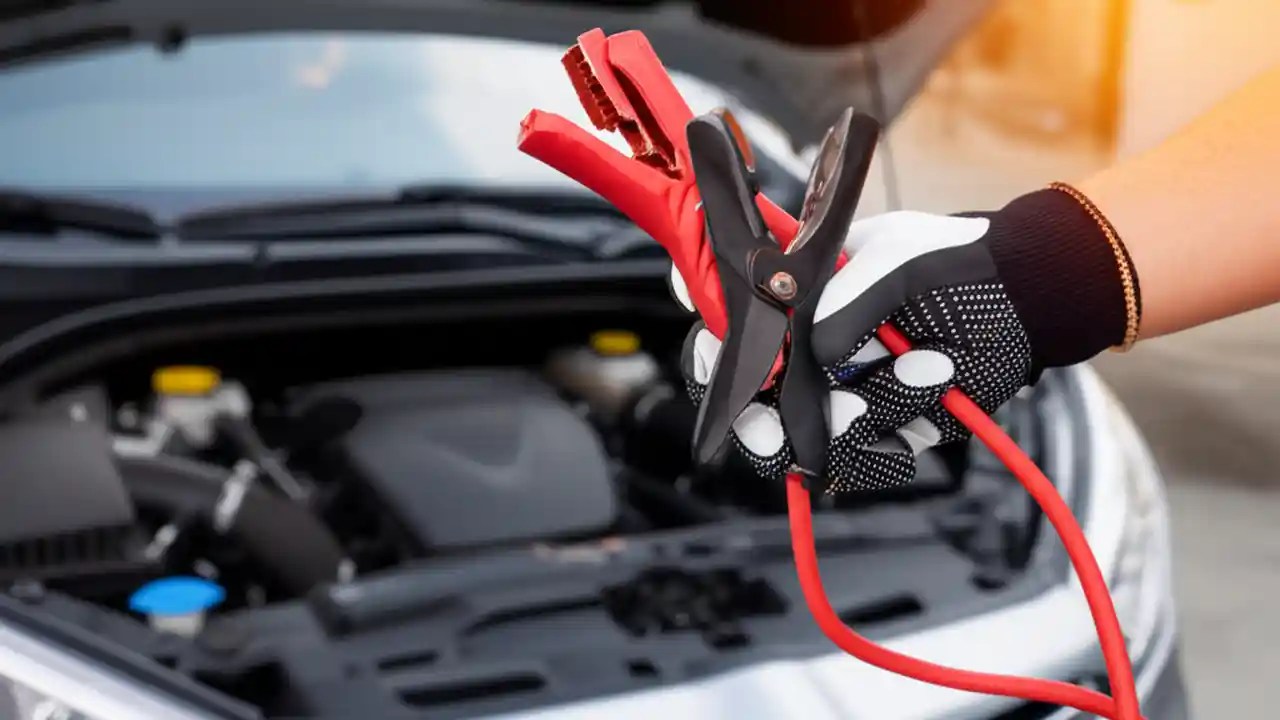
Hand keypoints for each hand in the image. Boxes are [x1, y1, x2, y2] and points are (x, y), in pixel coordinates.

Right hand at [676, 210, 1036, 491]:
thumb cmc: (951, 261)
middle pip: (752, 411)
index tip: (718, 364)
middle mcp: (809, 357)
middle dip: (761, 425)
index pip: (726, 335)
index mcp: (794, 305)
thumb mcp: (892, 257)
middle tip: (770, 427)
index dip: (711, 357)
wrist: (1024, 297)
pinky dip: (904, 422)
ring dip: (859, 416)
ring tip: (919, 370)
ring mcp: (844, 399)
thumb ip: (844, 299)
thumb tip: (818, 355)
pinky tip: (936, 381)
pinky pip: (866, 461)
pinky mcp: (884, 432)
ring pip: (809, 445)